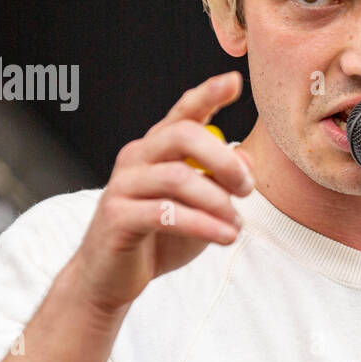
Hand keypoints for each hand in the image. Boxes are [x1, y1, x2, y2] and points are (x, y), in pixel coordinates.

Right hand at [70, 71, 253, 314]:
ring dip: (218, 202)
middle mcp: (136, 157)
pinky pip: (167, 214)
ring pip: (178, 177)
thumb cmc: (160, 239)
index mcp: (157, 149)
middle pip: (183, 135)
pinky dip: (204, 225)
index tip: (235, 81)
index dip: (208, 94)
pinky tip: (226, 237)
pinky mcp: (117, 216)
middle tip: (248, 189)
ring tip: (237, 226)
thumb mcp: (201, 208)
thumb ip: (221, 182)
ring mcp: (123, 185)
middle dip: (224, 160)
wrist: (112, 279)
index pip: (183, 113)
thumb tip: (246, 159)